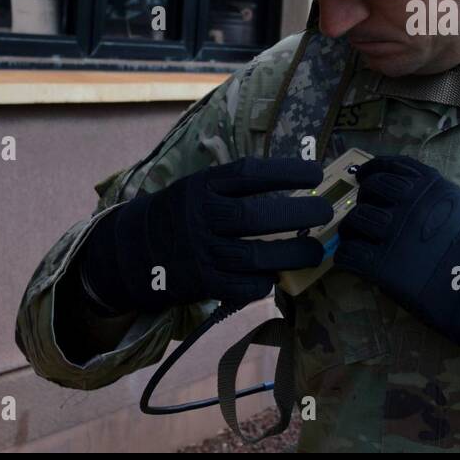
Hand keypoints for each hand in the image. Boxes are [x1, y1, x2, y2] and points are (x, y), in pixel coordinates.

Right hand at [80, 157, 331, 312]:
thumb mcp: (201, 186)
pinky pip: (243, 287)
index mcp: (203, 186)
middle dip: (297, 215)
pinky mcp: (202, 284)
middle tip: (325, 213)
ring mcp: (200, 253)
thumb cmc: (184, 212)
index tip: (316, 172)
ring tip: (316, 251)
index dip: (285, 171)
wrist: (133, 250)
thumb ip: (237, 187)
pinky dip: (265, 282)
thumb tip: (297, 182)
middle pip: (255, 217)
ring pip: (255, 257)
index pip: (249, 174)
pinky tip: (276, 275)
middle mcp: (201, 217)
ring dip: (292, 255)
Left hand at [335, 155, 459, 358]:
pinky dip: (347, 256)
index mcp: (430, 186)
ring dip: (351, 228)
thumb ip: (435, 198)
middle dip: (364, 198)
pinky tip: (353, 260)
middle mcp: (408, 203)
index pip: (392, 165)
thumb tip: (414, 195)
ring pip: (354, 220)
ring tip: (354, 237)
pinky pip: (349, 254)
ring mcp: (392, 233)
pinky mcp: (381, 265)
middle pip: (370, 190)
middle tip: (366, 211)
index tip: (365, 175)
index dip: (374, 169)